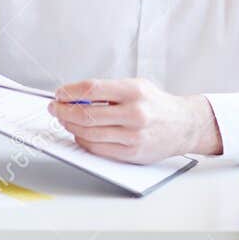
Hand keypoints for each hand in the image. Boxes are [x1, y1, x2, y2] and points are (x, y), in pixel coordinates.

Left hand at [48, 77, 221, 163]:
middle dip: (64, 110)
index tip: (60, 93)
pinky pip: (98, 148)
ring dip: (70, 126)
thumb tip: (74, 96)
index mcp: (134, 90)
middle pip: (86, 113)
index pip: (92, 89)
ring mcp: (133, 135)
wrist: (183, 125)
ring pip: (89, 133)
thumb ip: (108, 90)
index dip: (70, 91)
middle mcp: (134, 113)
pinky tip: (79, 134)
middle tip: (55, 108)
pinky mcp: (131, 153)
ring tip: (65, 120)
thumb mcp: (136, 86)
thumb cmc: (156, 105)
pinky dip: (83, 141)